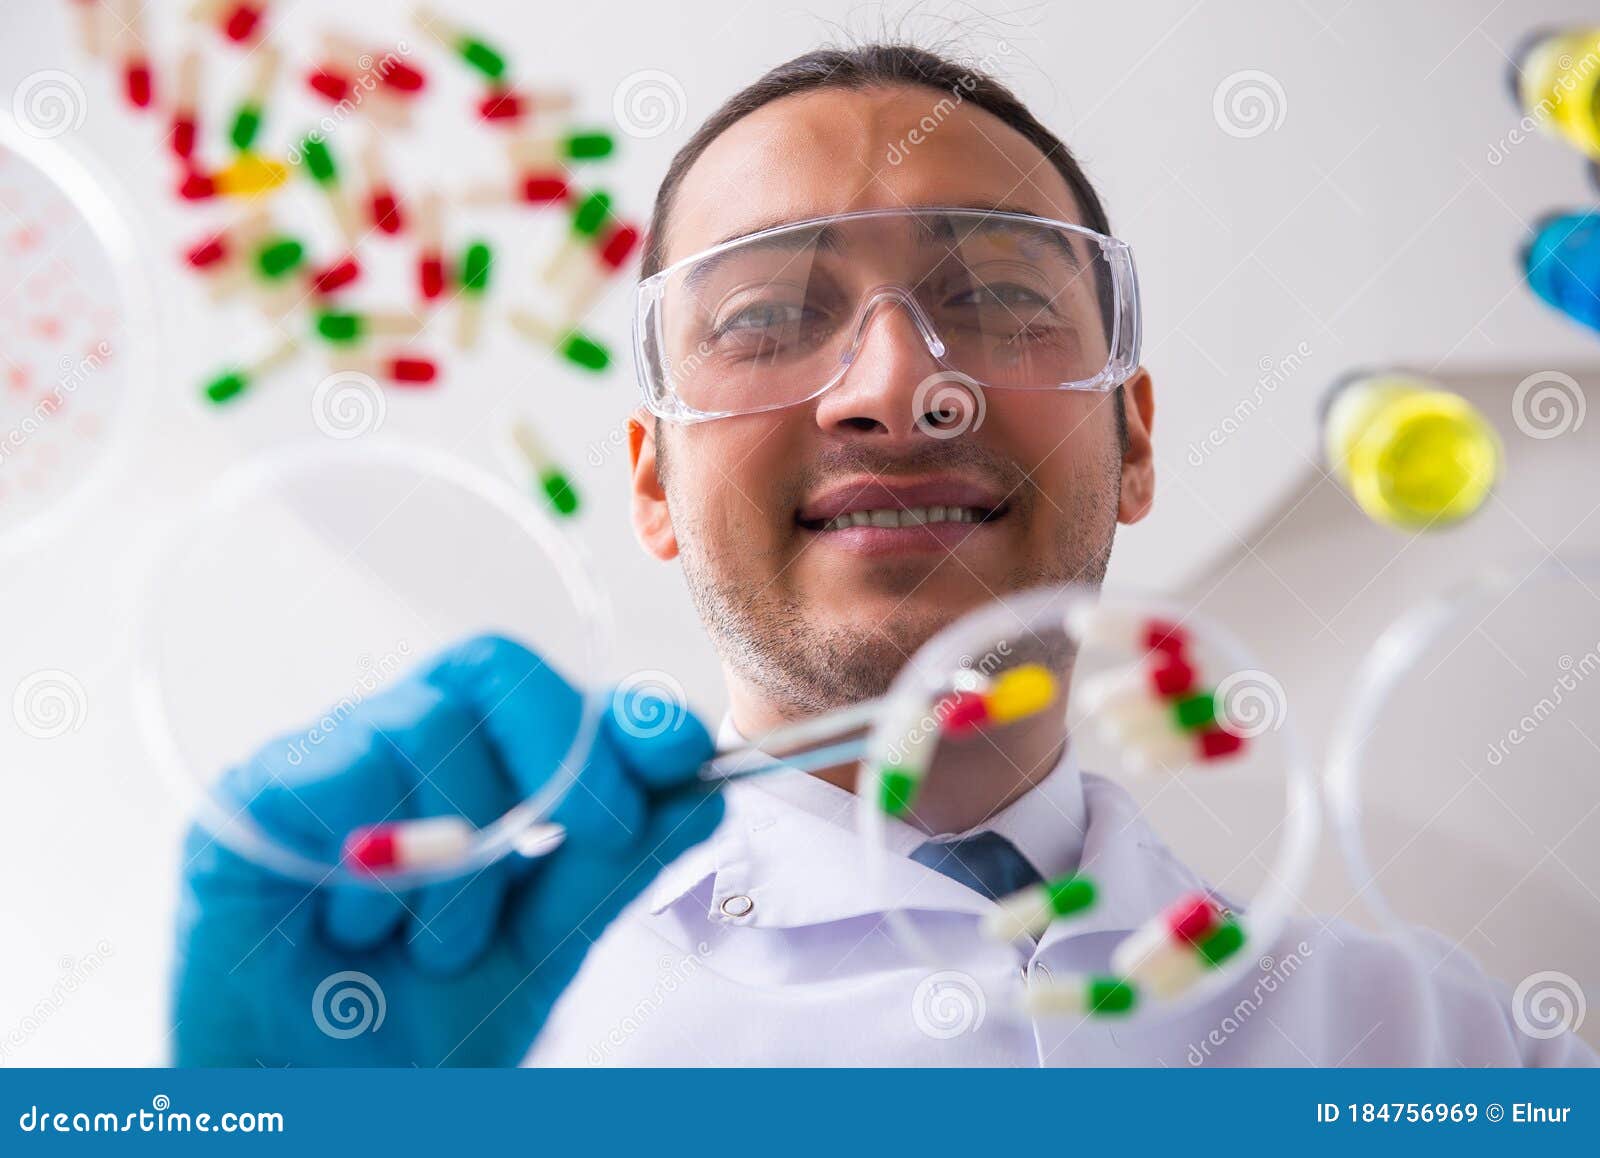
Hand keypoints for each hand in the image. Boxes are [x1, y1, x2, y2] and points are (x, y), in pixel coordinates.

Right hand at [171, 635, 721, 1065]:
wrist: (313, 1121)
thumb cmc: (412, 1042)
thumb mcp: (540, 953)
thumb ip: (611, 869)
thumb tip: (703, 793)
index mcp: (474, 777)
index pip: (551, 695)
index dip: (621, 710)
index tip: (683, 752)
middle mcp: (400, 753)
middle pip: (495, 669)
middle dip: (568, 754)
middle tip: (602, 833)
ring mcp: (325, 767)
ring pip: (427, 728)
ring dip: (463, 860)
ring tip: (432, 949)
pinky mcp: (249, 801)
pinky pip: (341, 776)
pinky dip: (376, 869)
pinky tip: (354, 932)